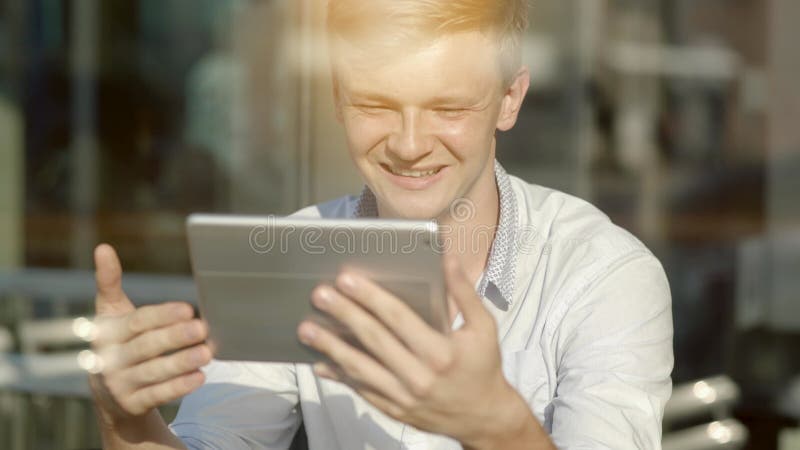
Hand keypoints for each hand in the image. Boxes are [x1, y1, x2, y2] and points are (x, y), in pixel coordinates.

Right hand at [89, 244, 211, 425]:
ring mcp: (119, 384)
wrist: (110, 392)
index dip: (162, 315)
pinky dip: (179, 386)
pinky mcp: (131, 405)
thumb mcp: (111, 312)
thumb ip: (109, 282)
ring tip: (206, 352)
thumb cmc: (120, 340)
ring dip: (181, 362)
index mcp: (107, 331)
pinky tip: (199, 376)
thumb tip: (103, 248)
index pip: (138, 321)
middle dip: (175, 337)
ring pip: (154, 372)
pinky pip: (158, 395)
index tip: (188, 309)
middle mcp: (109, 358)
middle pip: (147, 346)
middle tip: (202, 328)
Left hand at [297, 254, 529, 447]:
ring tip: (306, 329)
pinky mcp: (394, 411)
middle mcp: (420, 377)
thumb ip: (464, 293)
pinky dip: (339, 376)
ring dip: (330, 347)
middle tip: (319, 295)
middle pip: (373, 340)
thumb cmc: (483, 366)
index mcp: (441, 352)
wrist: (484, 418)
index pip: (398, 319)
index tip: (346, 279)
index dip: (370, 297)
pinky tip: (320, 362)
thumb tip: (448, 259)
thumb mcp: (484, 328)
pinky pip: (361, 390)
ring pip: (360, 368)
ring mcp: (404, 397)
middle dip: (343, 314)